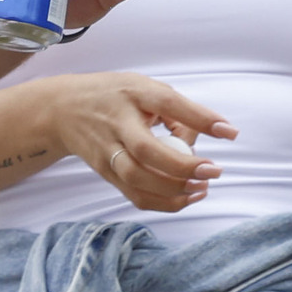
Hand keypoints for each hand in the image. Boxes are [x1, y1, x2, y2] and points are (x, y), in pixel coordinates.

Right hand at [42, 74, 232, 212]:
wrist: (63, 111)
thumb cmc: (115, 97)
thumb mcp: (144, 88)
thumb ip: (177, 110)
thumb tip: (208, 136)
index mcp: (132, 94)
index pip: (166, 103)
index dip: (198, 118)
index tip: (229, 132)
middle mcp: (117, 124)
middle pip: (146, 151)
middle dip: (183, 166)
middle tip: (213, 170)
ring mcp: (107, 152)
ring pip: (138, 180)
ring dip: (174, 190)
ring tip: (203, 187)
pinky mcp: (105, 173)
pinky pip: (135, 195)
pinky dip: (164, 202)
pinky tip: (186, 197)